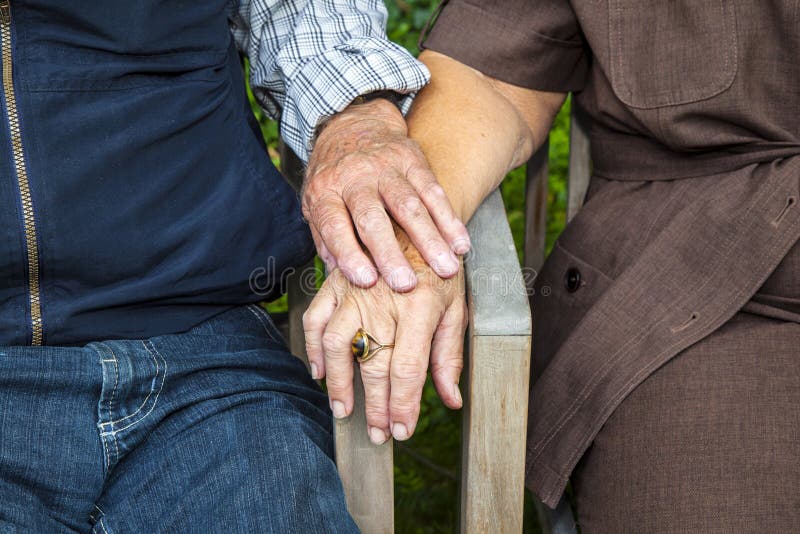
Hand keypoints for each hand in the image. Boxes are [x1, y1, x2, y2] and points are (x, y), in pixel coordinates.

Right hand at [302, 232, 466, 443]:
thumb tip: (451, 400)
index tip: (401, 431)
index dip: (403, 405)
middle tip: (377, 434)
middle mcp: (385, 298)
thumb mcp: (457, 308)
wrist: (413, 222)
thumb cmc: (439, 269)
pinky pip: (316, 320)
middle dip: (375, 407)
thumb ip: (449, 354)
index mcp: (421, 304)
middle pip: (374, 364)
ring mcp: (355, 289)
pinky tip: (319, 373)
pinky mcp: (334, 282)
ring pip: (338, 345)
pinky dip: (313, 349)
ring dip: (338, 384)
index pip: (408, 368)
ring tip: (344, 410)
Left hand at [303, 98, 470, 291]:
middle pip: (372, 217)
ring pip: (409, 205)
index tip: (366, 281)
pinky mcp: (413, 160)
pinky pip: (434, 191)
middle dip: (390, 253)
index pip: (335, 225)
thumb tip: (339, 275)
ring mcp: (385, 167)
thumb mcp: (316, 202)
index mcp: (325, 190)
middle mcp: (355, 177)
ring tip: (445, 268)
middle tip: (405, 284)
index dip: (349, 254)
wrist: (352, 125)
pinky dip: (449, 220)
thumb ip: (326, 239)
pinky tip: (460, 244)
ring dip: (429, 240)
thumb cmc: (333, 175)